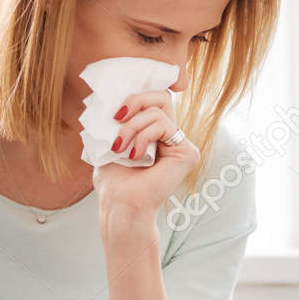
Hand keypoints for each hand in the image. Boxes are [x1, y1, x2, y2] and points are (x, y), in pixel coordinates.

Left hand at [93, 84, 199, 227]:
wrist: (120, 204)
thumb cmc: (113, 180)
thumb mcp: (111, 140)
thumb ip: (120, 118)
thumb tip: (115, 95)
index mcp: (156, 134)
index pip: (154, 100)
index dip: (138, 96)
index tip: (116, 109)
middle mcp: (172, 138)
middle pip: (162, 96)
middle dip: (135, 101)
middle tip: (117, 117)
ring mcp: (182, 145)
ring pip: (158, 111)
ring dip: (131, 127)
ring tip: (119, 147)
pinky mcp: (187, 152)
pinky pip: (163, 125)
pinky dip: (143, 136)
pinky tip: (134, 155)